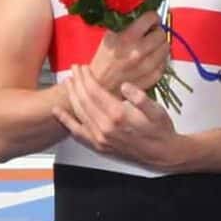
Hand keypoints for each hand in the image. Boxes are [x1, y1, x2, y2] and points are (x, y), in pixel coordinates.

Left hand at [53, 67, 187, 170]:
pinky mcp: (98, 145)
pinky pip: (77, 132)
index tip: (82, 67)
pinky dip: (66, 121)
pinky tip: (58, 112)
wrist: (162, 153)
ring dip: (71, 96)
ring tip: (68, 82)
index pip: (96, 92)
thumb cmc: (161, 129)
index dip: (87, 78)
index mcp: (119, 115)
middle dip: (77, 83)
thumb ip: (141, 98)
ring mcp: (100, 137)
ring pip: (79, 113)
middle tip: (73, 69)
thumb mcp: (158, 110)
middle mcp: (106, 127)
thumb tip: (125, 86)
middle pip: (85, 100)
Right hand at [84, 12, 170, 94]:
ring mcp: (147, 66)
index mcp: (125, 39)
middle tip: (151, 34)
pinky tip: (151, 59)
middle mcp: (138, 52)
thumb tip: (143, 17)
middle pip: (161, 34)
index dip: (152, 18)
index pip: (150, 19)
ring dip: (160, 45)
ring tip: (151, 47)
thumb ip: (125, 26)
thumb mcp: (108, 38)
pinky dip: (160, 59)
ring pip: (166, 48)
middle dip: (157, 32)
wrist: (100, 86)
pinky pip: (165, 62)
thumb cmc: (103, 61)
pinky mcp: (153, 77)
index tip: (151, 20)